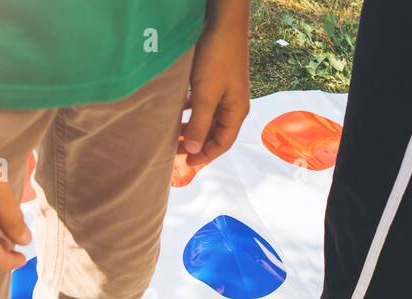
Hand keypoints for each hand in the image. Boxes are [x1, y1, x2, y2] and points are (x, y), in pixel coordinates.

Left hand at [182, 3, 249, 169]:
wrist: (223, 23)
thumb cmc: (217, 58)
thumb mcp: (206, 95)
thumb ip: (200, 123)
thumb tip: (195, 149)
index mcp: (236, 112)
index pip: (222, 144)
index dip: (205, 155)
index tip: (187, 162)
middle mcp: (233, 105)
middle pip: (215, 133)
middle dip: (197, 143)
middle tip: (176, 150)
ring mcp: (225, 92)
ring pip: (208, 118)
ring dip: (193, 127)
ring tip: (175, 133)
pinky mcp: (216, 80)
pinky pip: (204, 103)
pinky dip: (192, 110)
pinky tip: (179, 110)